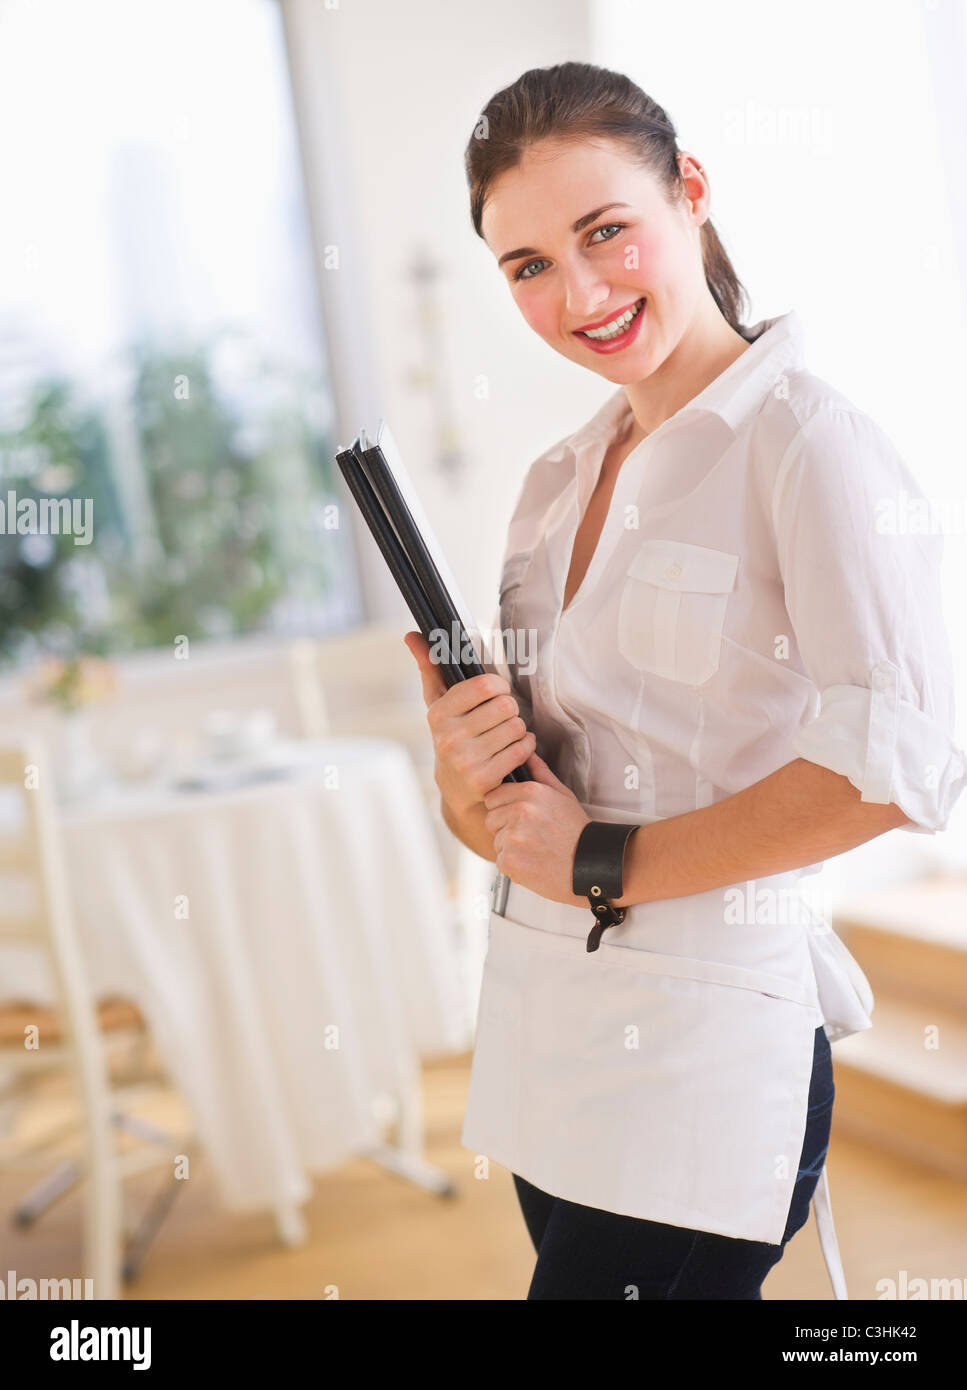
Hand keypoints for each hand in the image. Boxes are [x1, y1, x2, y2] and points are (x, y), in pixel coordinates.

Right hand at [403, 631, 534, 812]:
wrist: (456, 790)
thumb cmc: (452, 736)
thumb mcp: (438, 704)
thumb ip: (429, 667)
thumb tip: (412, 635)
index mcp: (438, 714)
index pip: (485, 685)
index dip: (499, 686)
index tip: (497, 693)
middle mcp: (448, 737)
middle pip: (506, 706)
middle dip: (510, 710)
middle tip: (502, 718)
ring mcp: (465, 761)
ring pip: (516, 727)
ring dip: (519, 729)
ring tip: (507, 734)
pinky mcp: (484, 780)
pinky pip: (522, 750)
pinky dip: (526, 746)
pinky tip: (516, 749)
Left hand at [482, 750, 591, 905]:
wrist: (590, 864)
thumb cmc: (577, 831)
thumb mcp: (563, 796)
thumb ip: (541, 773)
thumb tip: (528, 753)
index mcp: (531, 792)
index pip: (493, 796)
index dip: (504, 807)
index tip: (518, 817)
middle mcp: (520, 812)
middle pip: (491, 818)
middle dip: (504, 826)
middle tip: (529, 835)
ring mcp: (513, 837)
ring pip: (496, 839)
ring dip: (509, 846)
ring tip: (534, 848)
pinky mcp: (510, 860)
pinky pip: (500, 859)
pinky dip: (513, 863)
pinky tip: (533, 861)